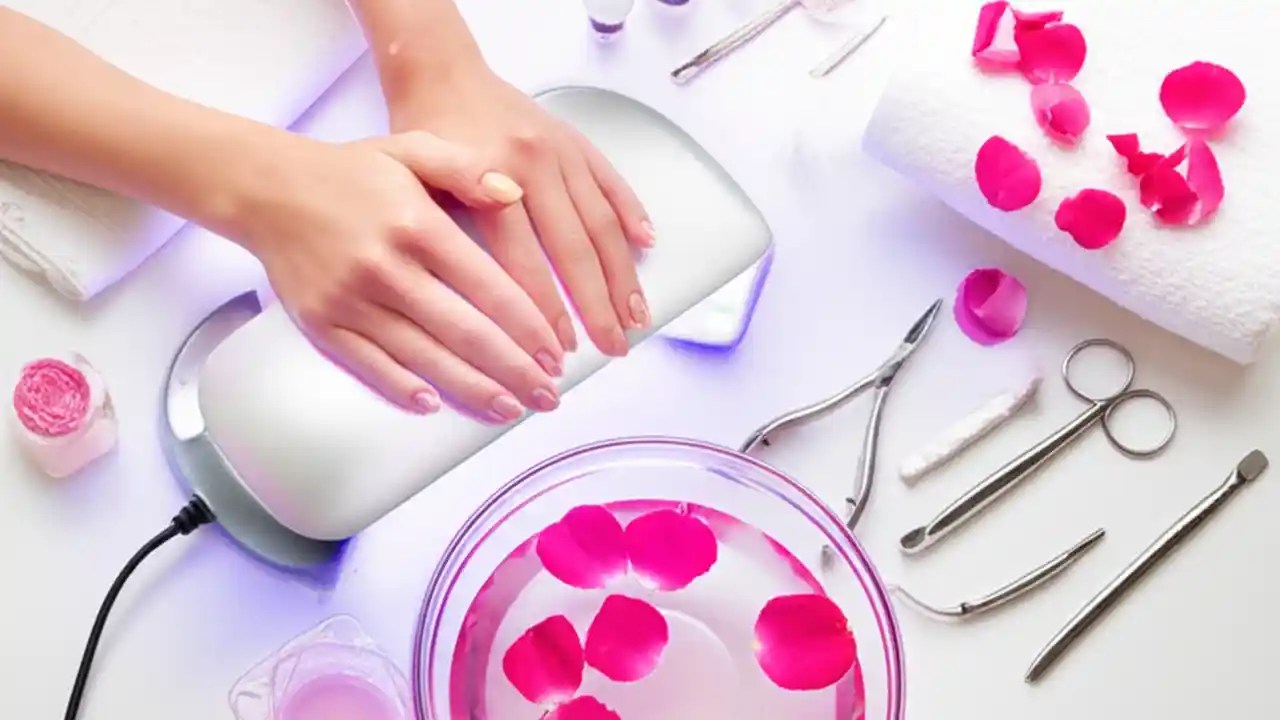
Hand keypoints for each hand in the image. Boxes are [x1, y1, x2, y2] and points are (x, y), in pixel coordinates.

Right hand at [227, 131, 566, 421]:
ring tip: (511, 409)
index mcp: (417, 225)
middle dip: (515, 371)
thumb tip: (516, 194)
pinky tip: (437, 405)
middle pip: (465, 333)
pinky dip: (404, 390)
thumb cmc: (350, 172)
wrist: (266, 188)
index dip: (529, 327)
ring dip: (473, 390)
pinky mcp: (322, 324)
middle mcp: (386, 268)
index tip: (557, 353)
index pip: (489, 287)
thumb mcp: (413, 149)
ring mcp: (352, 300)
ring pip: (425, 358)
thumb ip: (467, 168)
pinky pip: (371, 366)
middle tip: (548, 396)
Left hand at [386, 69, 655, 356]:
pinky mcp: (577, 142)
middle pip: (575, 251)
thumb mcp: (415, 183)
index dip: (546, 313)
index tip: (560, 350)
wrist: (441, 70)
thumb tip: (484, 295)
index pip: (526, 263)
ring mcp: (561, 152)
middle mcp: (533, 165)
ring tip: (636, 315)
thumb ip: (445, 231)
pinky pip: (612, 182)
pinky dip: (632, 213)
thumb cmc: (422, 133)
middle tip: (613, 348)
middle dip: (597, 307)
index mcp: (490, 178)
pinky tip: (647, 244)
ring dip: (622, 274)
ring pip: (601, 224)